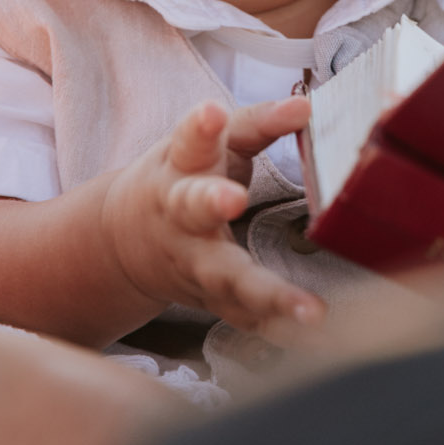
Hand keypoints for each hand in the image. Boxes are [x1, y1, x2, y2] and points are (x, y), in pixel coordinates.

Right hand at [100, 97, 322, 336]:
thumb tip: (307, 105)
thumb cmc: (182, 178)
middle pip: (192, 208)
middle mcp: (182, 218)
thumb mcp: (206, 144)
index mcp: (179, 168)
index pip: (188, 142)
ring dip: (267, 294)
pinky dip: (281, 330)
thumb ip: (257, 123)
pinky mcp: (214, 300)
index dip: (200, 128)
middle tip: (232, 197)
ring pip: (227, 278)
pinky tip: (316, 339)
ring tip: (310, 309)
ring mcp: (195, 264)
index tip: (211, 113)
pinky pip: (248, 318)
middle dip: (209, 201)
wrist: (127, 241)